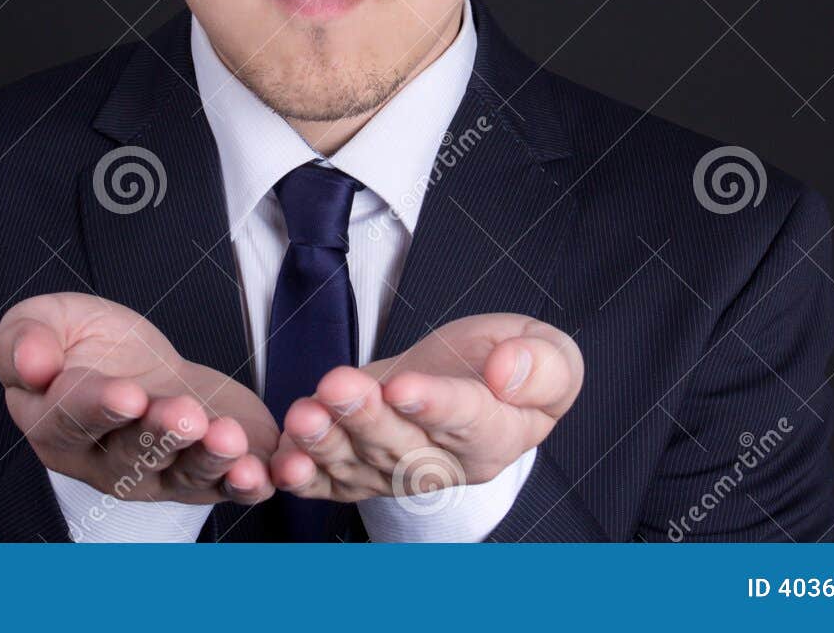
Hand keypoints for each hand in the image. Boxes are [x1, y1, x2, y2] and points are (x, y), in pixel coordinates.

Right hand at [0, 292, 277, 504]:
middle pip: (132, 455)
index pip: (74, 418)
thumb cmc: (86, 343)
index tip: (128, 394)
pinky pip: (226, 488)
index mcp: (57, 424)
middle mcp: (105, 462)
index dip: (100, 408)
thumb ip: (27, 339)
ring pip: (183, 475)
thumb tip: (30, 362)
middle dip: (161, 435)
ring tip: (228, 437)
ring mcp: (158, 477)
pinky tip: (262, 473)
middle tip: (186, 414)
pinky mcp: (207, 476)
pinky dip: (246, 485)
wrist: (143, 365)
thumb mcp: (46, 321)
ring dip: (208, 460)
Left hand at [269, 314, 582, 502]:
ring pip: (360, 464)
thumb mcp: (550, 352)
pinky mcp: (361, 469)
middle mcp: (445, 464)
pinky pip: (331, 482)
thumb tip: (508, 372)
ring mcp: (398, 471)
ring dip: (327, 442)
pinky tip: (283, 461)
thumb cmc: (510, 363)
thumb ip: (544, 366)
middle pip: (404, 447)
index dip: (433, 405)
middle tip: (338, 386)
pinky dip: (305, 476)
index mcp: (498, 435)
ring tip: (305, 414)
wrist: (472, 375)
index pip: (468, 423)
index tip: (402, 386)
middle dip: (367, 418)